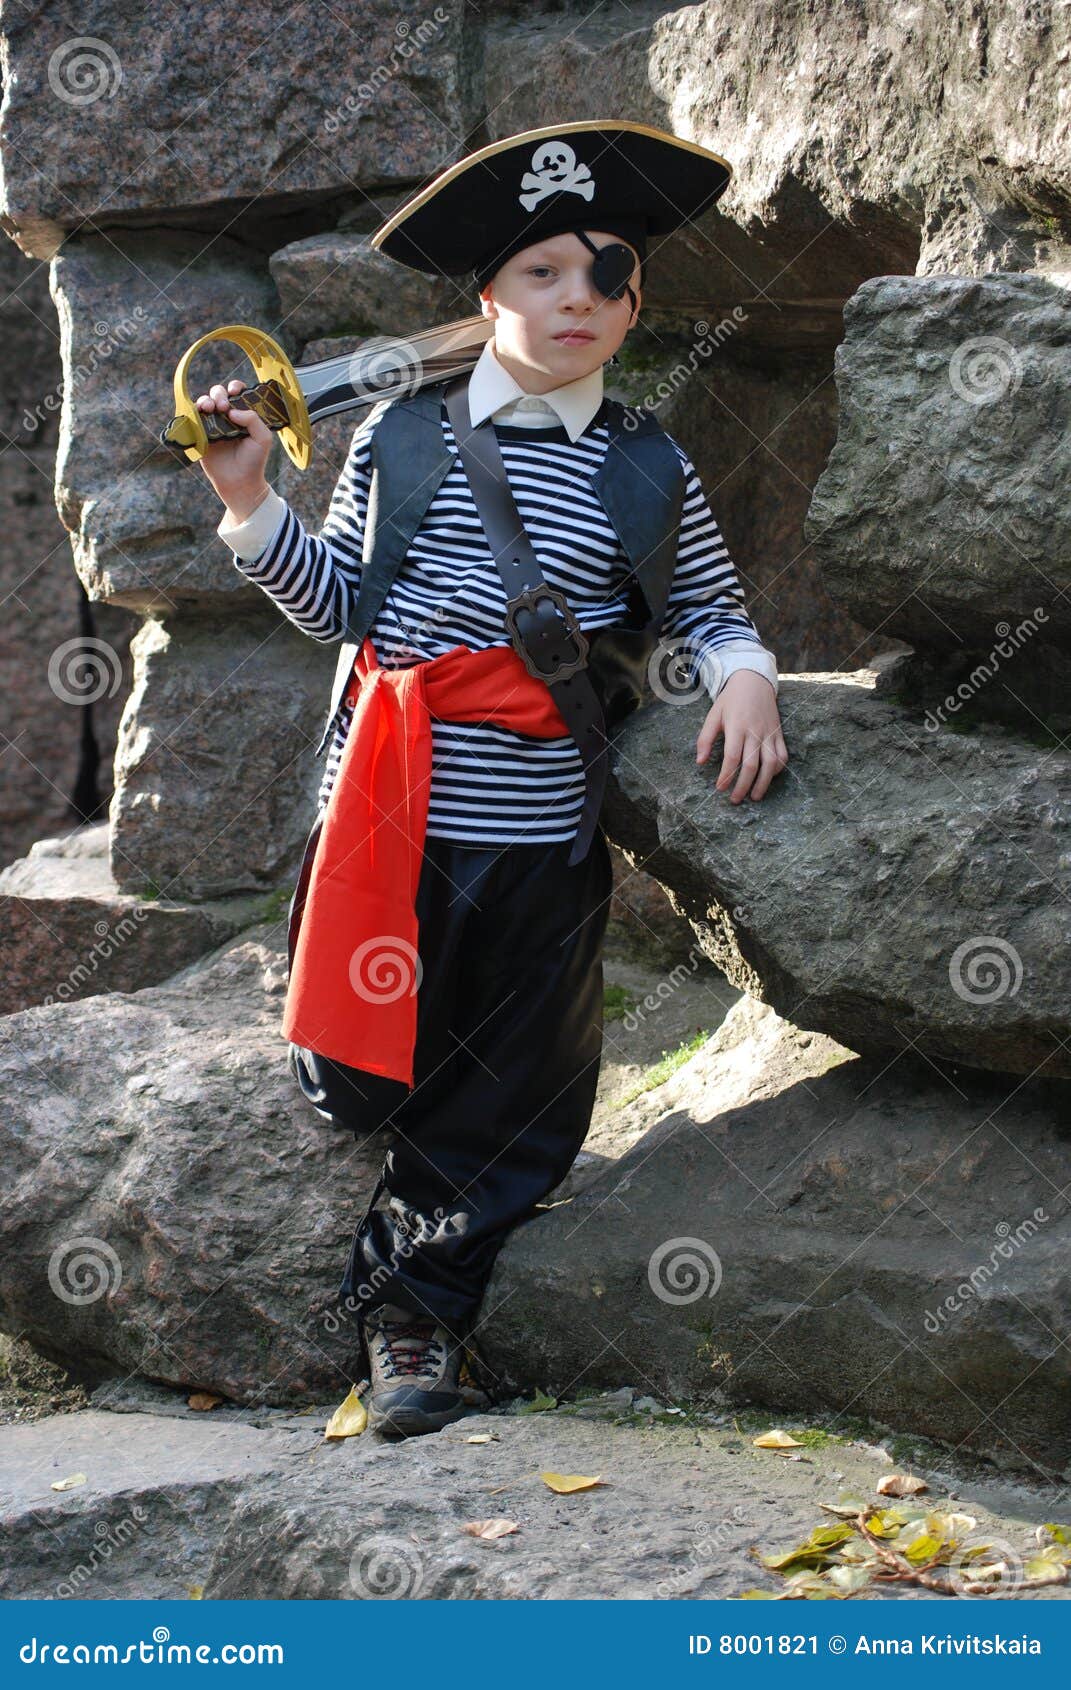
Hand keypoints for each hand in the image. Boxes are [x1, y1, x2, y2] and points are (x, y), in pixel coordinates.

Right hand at [193, 378, 273, 515]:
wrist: (239, 482)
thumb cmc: (254, 461)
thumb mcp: (263, 438)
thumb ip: (253, 420)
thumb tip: (232, 410)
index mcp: (243, 415)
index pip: (238, 393)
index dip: (234, 387)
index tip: (234, 391)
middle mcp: (227, 417)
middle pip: (219, 394)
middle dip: (219, 394)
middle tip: (223, 407)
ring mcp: (213, 425)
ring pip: (205, 403)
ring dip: (206, 400)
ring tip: (209, 408)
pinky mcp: (201, 435)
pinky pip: (194, 418)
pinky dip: (194, 411)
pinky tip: (199, 413)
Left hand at [696, 670, 787, 802]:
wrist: (754, 681)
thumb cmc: (731, 700)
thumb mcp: (713, 715)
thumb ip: (705, 738)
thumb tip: (699, 762)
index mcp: (737, 726)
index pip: (732, 757)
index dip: (726, 775)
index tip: (720, 788)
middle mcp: (755, 731)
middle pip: (751, 765)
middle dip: (743, 786)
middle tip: (734, 799)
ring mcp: (769, 733)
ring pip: (770, 764)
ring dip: (763, 784)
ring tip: (754, 797)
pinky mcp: (779, 734)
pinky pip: (782, 755)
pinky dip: (777, 770)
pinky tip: (767, 778)